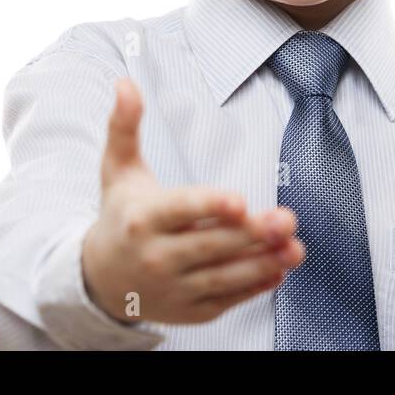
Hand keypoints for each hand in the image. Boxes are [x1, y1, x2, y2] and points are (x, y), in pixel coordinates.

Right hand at [81, 76, 304, 324]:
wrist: (99, 280)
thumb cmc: (119, 215)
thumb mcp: (117, 170)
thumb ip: (125, 126)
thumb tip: (125, 83)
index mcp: (141, 218)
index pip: (179, 210)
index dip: (209, 206)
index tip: (239, 201)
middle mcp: (156, 256)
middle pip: (210, 244)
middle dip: (251, 233)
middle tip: (286, 219)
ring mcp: (174, 287)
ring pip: (223, 276)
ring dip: (262, 262)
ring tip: (295, 247)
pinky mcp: (190, 310)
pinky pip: (227, 299)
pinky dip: (254, 287)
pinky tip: (279, 269)